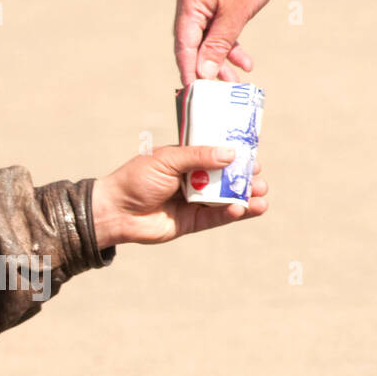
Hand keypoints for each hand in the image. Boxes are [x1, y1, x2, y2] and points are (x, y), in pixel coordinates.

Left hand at [91, 144, 268, 248]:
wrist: (116, 211)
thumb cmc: (136, 179)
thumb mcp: (167, 159)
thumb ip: (198, 156)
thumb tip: (230, 153)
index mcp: (186, 159)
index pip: (216, 154)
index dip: (236, 154)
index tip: (253, 153)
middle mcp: (193, 179)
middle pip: (226, 177)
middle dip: (245, 177)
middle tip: (258, 175)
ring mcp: (194, 201)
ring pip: (226, 198)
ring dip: (245, 196)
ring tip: (260, 193)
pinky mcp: (193, 222)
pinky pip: (217, 218)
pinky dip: (232, 213)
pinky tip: (244, 208)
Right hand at [174, 0, 283, 86]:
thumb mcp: (235, 15)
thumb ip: (218, 45)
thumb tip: (203, 74)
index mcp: (189, 3)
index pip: (184, 44)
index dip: (188, 69)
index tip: (193, 92)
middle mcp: (191, 6)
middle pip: (193, 46)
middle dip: (207, 69)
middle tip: (215, 93)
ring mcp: (204, 7)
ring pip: (208, 42)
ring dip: (221, 62)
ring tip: (235, 82)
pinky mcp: (217, 8)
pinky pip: (219, 33)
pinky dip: (230, 48)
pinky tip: (245, 63)